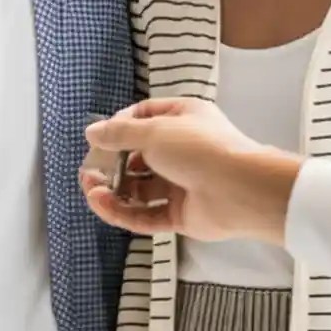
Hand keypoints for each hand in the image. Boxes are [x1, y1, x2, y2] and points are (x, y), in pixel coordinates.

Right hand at [79, 97, 301, 244]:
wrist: (242, 190)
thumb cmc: (201, 149)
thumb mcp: (154, 130)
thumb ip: (120, 133)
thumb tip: (92, 131)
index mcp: (183, 119)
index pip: (145, 117)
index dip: (120, 126)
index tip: (100, 137)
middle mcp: (182, 150)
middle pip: (138, 157)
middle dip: (111, 164)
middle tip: (89, 172)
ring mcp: (182, 183)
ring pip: (140, 189)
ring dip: (114, 190)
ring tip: (92, 191)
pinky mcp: (181, 213)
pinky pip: (147, 214)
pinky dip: (124, 212)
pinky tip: (104, 206)